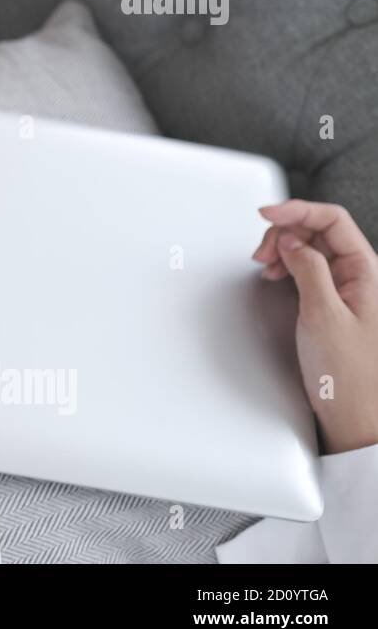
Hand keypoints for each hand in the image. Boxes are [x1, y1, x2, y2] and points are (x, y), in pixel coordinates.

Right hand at [253, 200, 377, 453]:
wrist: (358, 418)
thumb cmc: (350, 376)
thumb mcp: (322, 314)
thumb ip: (308, 269)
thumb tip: (291, 239)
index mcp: (367, 272)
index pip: (332, 220)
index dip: (297, 210)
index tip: (265, 213)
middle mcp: (361, 276)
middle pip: (320, 231)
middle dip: (285, 232)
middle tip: (261, 253)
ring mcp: (348, 290)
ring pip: (312, 249)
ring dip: (283, 249)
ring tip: (265, 266)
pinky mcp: (334, 304)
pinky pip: (310, 269)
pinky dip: (287, 266)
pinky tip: (276, 277)